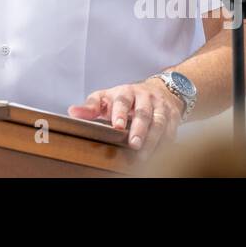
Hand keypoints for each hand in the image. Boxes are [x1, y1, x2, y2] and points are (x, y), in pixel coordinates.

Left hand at [68, 78, 182, 163]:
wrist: (160, 91)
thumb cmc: (126, 98)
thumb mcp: (107, 98)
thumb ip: (91, 107)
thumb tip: (72, 112)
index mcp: (126, 92)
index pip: (123, 100)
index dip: (120, 113)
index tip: (117, 126)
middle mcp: (145, 97)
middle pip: (143, 113)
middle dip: (139, 130)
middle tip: (133, 145)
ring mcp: (161, 106)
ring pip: (159, 123)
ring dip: (153, 140)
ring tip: (144, 155)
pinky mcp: (173, 117)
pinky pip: (171, 131)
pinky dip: (165, 143)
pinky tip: (158, 154)